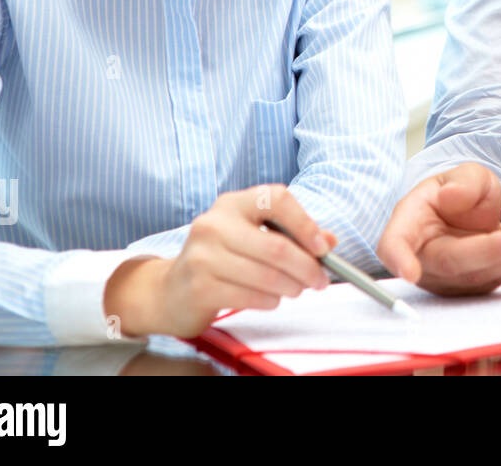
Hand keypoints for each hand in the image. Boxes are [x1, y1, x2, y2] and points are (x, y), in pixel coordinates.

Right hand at [104, 184, 334, 338]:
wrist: (172, 289)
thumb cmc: (222, 259)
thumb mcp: (253, 235)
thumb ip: (292, 235)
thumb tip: (329, 241)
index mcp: (233, 203)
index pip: (277, 199)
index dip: (305, 224)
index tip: (322, 248)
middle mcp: (214, 224)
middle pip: (275, 246)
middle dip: (306, 267)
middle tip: (319, 280)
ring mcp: (203, 255)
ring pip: (266, 275)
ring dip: (291, 287)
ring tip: (296, 289)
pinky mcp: (199, 286)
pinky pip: (250, 296)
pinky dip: (270, 300)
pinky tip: (272, 299)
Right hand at [377, 163, 500, 295]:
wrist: (474, 214)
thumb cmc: (460, 193)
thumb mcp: (464, 174)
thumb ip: (462, 182)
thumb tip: (451, 198)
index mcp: (409, 224)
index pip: (394, 245)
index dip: (399, 260)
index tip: (409, 273)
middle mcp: (424, 258)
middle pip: (450, 263)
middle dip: (488, 253)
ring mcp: (448, 279)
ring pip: (478, 276)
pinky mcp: (474, 288)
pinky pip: (497, 279)